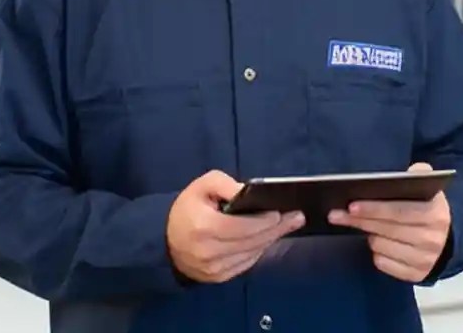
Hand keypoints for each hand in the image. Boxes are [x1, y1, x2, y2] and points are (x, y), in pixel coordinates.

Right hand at [166, 170, 305, 283]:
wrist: (166, 239)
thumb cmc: (187, 208)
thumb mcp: (202, 186)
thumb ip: (226, 184)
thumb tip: (251, 192)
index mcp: (204, 227)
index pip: (242, 226)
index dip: (264, 220)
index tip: (281, 212)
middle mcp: (209, 252)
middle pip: (252, 241)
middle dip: (276, 228)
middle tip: (296, 218)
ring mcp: (214, 269)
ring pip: (252, 254)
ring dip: (271, 240)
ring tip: (286, 226)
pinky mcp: (218, 278)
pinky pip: (247, 264)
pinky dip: (259, 250)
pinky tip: (267, 239)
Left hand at [327, 162, 451, 282]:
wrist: (445, 240)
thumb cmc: (425, 211)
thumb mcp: (427, 191)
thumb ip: (419, 176)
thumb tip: (411, 172)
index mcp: (435, 214)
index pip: (399, 211)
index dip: (374, 209)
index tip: (351, 206)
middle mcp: (432, 239)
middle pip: (387, 229)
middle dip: (359, 221)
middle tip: (336, 215)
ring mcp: (425, 259)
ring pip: (382, 247)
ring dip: (369, 236)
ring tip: (362, 227)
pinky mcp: (416, 275)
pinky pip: (384, 264)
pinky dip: (377, 254)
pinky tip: (376, 244)